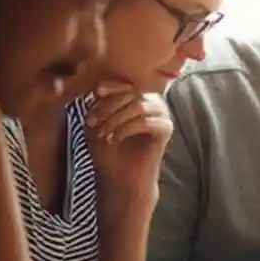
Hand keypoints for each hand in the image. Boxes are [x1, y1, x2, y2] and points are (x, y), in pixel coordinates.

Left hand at [85, 81, 172, 196]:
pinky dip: (126, 130)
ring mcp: (162, 115)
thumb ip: (98, 102)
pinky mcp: (167, 129)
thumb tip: (99, 85)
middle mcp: (153, 102)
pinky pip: (146, 121)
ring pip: (139, 106)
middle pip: (132, 92)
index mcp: (137, 96)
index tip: (96, 94)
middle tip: (92, 123)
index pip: (125, 82)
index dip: (111, 85)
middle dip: (108, 107)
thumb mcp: (95, 121)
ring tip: (102, 134)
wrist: (119, 178)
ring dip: (116, 119)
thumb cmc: (106, 149)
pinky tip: (114, 139)